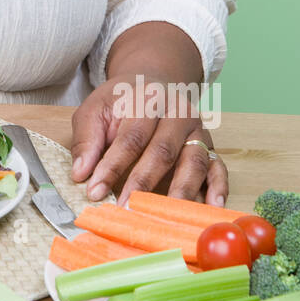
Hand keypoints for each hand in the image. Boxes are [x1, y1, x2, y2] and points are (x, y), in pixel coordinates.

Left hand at [70, 73, 227, 206]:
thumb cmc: (121, 102)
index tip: (95, 192)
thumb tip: (80, 173)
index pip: (131, 137)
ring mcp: (198, 130)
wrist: (152, 84)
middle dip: (143, 183)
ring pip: (194, 162)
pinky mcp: (211, 146)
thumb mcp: (95, 109)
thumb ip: (86, 139)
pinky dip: (218, 189)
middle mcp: (178, 112)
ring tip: (166, 216)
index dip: (113, 166)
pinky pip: (219, 168)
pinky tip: (211, 208)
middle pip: (163, 151)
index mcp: (147, 98)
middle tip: (126, 209)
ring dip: (180, 192)